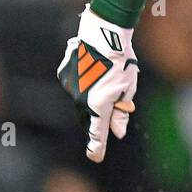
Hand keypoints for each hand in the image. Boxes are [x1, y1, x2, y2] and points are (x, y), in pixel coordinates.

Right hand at [56, 4, 137, 162]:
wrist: (103, 34)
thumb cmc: (121, 61)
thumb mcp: (128, 89)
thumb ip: (121, 113)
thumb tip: (117, 133)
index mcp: (99, 105)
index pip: (98, 132)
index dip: (97, 147)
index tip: (95, 157)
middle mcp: (80, 99)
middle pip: (88, 117)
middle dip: (98, 118)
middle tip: (110, 106)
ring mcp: (69, 87)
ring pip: (81, 100)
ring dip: (92, 97)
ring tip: (105, 76)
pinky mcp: (63, 75)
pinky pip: (74, 86)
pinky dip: (83, 83)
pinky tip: (93, 68)